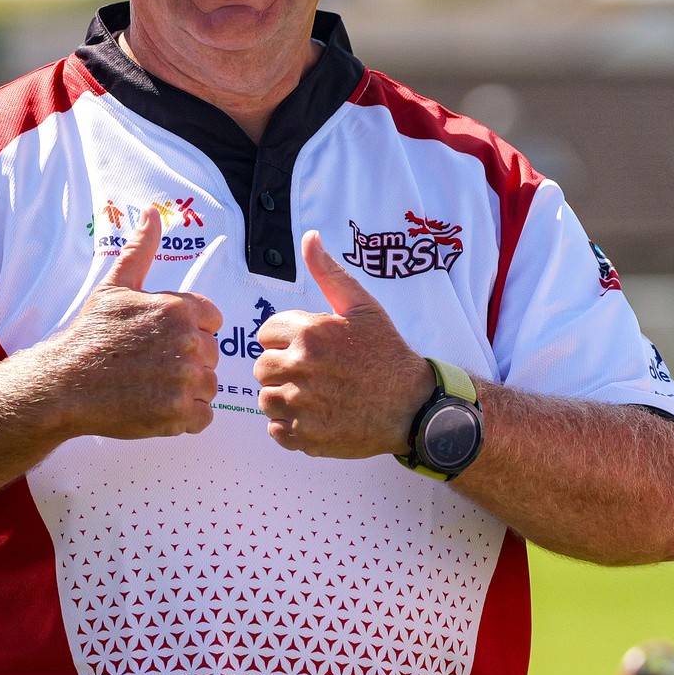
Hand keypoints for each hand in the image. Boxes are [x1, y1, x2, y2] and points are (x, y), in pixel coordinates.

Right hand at [38, 209, 219, 438]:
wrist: (64, 384)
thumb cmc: (89, 335)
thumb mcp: (115, 286)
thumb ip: (141, 250)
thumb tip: (151, 212)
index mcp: (179, 308)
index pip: (212, 320)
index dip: (189, 331)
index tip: (161, 340)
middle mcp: (187, 342)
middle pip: (210, 354)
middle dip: (186, 361)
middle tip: (150, 366)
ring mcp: (184, 380)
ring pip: (208, 386)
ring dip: (186, 390)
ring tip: (150, 387)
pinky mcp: (178, 414)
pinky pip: (202, 417)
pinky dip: (184, 418)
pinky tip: (156, 407)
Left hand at [254, 231, 435, 457]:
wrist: (412, 405)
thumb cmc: (386, 353)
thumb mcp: (362, 307)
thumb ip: (329, 273)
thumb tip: (310, 238)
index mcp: (309, 332)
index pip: (265, 334)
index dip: (287, 340)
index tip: (311, 348)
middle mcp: (301, 367)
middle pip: (261, 367)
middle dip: (282, 369)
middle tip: (314, 374)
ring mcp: (302, 404)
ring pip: (266, 399)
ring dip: (284, 398)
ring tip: (315, 396)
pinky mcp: (306, 435)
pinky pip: (276, 429)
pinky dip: (291, 426)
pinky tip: (317, 417)